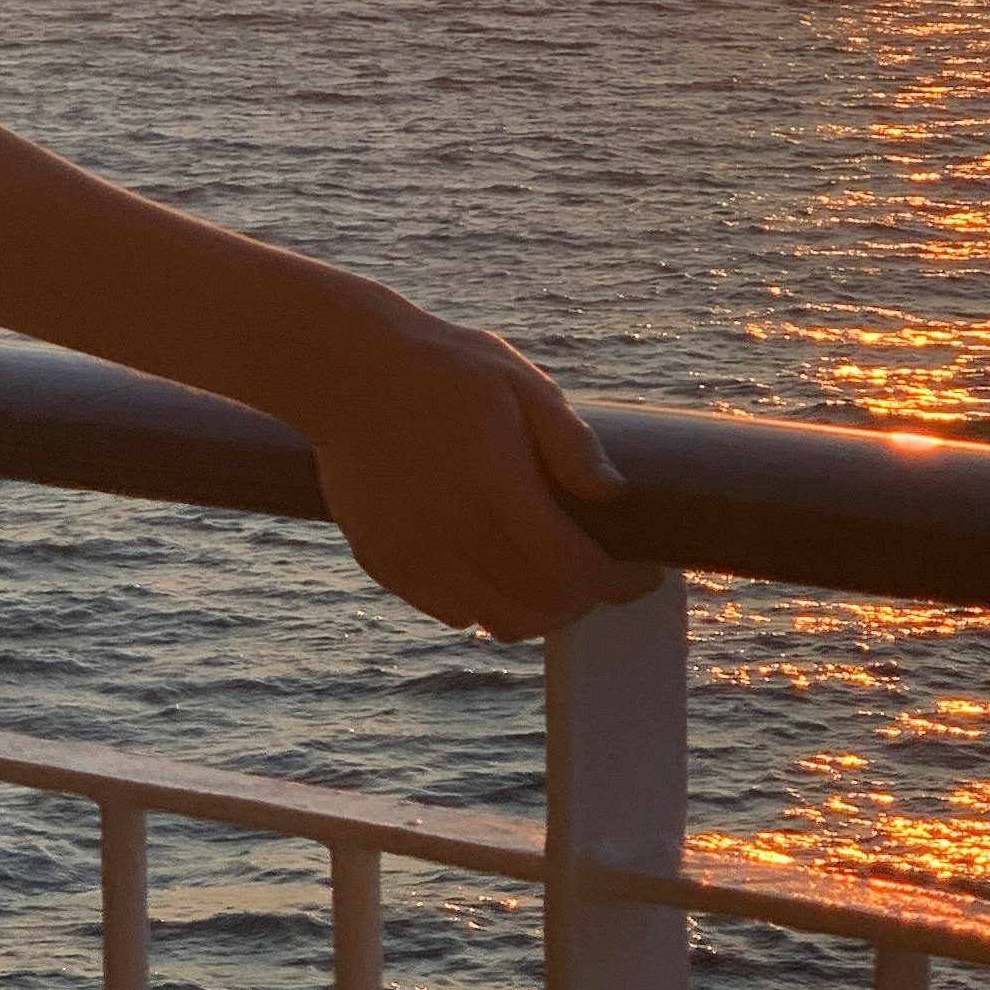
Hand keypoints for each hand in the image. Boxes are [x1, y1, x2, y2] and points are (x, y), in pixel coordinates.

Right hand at [300, 302, 661, 639]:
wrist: (343, 370)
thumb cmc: (441, 367)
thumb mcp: (516, 381)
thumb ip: (568, 440)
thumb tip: (612, 494)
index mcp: (494, 485)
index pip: (573, 568)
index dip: (620, 582)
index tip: (646, 570)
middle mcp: (452, 530)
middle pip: (543, 606)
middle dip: (586, 598)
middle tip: (602, 571)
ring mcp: (413, 553)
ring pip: (497, 621)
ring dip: (540, 611)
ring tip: (555, 579)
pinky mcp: (383, 562)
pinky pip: (451, 612)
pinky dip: (487, 605)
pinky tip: (497, 569)